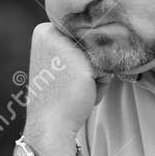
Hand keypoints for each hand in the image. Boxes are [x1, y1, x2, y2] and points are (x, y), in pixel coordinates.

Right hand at [24, 22, 98, 155]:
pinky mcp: (85, 63)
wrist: (50, 124)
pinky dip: (101, 85)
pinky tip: (83, 94)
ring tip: (76, 89)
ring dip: (96, 75)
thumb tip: (110, 35)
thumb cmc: (57, 97)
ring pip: (100, 55)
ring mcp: (69, 47)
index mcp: (44, 30)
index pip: (79, 36)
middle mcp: (53, 33)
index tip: (62, 76)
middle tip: (69, 85)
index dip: (78, 60)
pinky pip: (107, 69)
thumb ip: (75, 46)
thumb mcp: (60, 62)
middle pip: (90, 44)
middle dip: (88, 67)